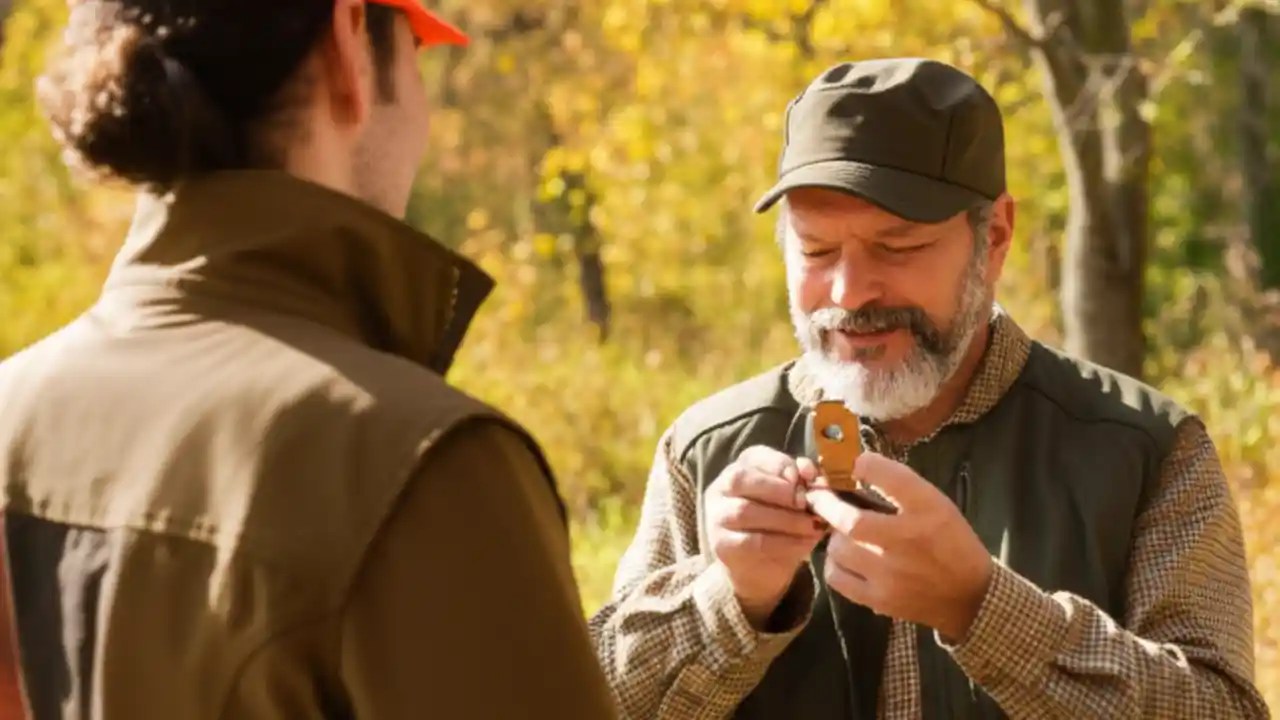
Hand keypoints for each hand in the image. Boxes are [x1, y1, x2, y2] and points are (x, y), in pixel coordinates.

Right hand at [706, 446, 826, 628]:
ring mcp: (717, 518)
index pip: (754, 456)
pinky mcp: (722, 546)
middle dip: (778, 489)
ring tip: (811, 526)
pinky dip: (783, 542)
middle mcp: (721, 489)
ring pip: (745, 510)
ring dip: (785, 518)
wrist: (760, 571)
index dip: (780, 464)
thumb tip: (810, 471)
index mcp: (739, 470)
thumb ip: (804, 483)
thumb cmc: (779, 528)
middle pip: (741, 478)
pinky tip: (803, 544)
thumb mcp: (795, 502)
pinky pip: (752, 541)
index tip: (803, 478)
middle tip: (805, 503)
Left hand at [806, 452, 993, 642]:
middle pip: (850, 520)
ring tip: (842, 532)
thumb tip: (854, 467)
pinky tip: (845, 558)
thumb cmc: (949, 541)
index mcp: (928, 510)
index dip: (866, 465)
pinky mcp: (880, 599)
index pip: (894, 478)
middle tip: (820, 497)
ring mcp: (891, 574)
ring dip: (834, 536)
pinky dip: (834, 564)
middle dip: (827, 505)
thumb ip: (898, 486)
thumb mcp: (934, 504)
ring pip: (838, 549)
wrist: (970, 595)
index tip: (852, 463)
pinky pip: (837, 577)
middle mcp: (908, 540)